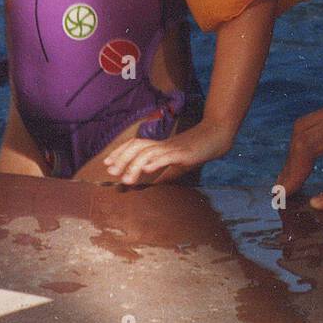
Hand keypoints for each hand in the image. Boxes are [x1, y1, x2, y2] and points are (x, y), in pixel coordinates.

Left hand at [104, 119, 232, 185]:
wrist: (215, 137)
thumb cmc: (196, 151)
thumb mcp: (176, 165)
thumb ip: (163, 173)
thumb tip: (150, 185)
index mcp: (159, 146)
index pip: (135, 145)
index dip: (120, 152)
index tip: (107, 164)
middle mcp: (162, 144)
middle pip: (137, 146)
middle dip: (122, 158)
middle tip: (111, 172)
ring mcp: (172, 148)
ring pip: (148, 152)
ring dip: (135, 165)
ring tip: (126, 179)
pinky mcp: (183, 153)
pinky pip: (167, 156)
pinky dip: (156, 162)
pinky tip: (148, 169)